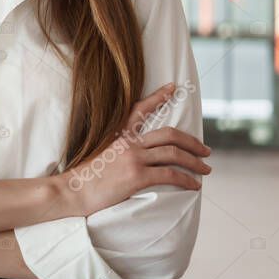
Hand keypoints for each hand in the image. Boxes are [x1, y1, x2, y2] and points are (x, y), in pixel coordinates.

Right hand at [62, 82, 212, 216]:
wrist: (72, 190)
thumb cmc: (85, 176)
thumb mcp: (100, 153)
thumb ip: (119, 149)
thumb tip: (139, 155)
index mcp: (118, 134)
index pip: (140, 109)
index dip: (158, 97)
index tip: (173, 88)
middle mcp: (128, 142)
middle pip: (169, 134)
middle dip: (192, 142)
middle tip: (205, 150)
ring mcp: (133, 158)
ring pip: (174, 153)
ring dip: (195, 162)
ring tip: (206, 169)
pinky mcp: (137, 176)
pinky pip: (170, 175)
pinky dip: (187, 180)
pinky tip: (194, 185)